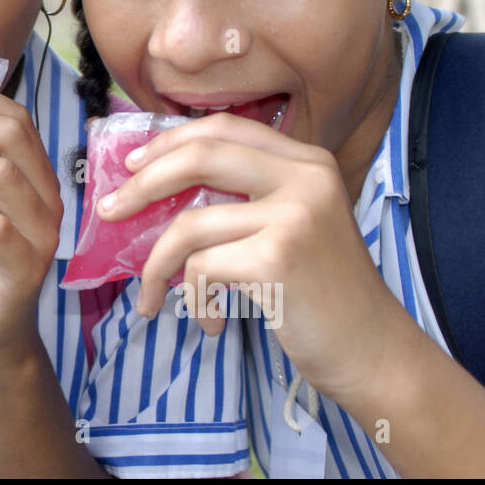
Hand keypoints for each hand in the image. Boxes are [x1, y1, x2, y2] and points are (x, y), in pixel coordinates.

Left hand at [97, 112, 400, 402]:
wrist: (375, 356)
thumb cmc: (324, 297)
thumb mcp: (293, 228)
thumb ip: (245, 199)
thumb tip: (158, 188)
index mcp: (307, 162)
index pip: (224, 128)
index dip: (169, 142)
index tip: (132, 165)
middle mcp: (305, 177)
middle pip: (200, 156)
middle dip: (142, 185)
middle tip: (108, 212)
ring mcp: (294, 216)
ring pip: (190, 224)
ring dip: (157, 266)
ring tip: (153, 296)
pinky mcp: (278, 259)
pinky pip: (202, 269)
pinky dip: (194, 301)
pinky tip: (211, 322)